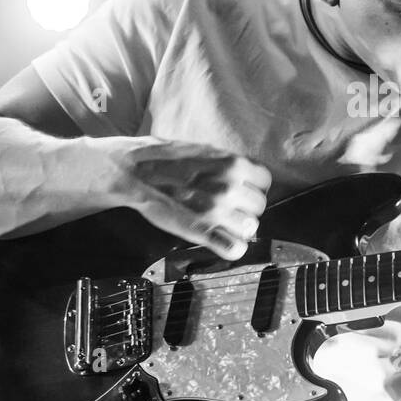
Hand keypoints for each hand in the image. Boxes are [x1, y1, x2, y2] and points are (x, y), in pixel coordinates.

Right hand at [107, 139, 270, 259]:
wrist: (135, 171)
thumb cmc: (166, 158)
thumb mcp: (206, 151)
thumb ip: (230, 165)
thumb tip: (247, 178)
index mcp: (233, 164)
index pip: (265, 181)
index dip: (254, 186)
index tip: (244, 190)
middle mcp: (229, 187)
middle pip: (259, 206)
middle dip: (246, 207)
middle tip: (229, 208)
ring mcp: (216, 210)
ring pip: (250, 228)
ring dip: (239, 227)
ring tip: (223, 223)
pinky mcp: (200, 230)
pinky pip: (233, 248)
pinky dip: (231, 248)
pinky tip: (223, 242)